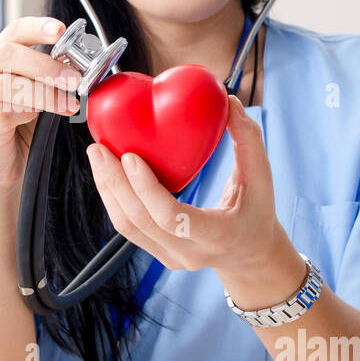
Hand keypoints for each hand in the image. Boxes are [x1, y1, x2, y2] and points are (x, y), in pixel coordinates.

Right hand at [0, 16, 82, 197]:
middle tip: (74, 79)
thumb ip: (51, 75)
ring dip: (45, 91)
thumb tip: (80, 61)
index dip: (38, 27)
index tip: (62, 30)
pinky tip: (43, 117)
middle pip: (7, 53)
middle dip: (46, 64)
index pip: (15, 31)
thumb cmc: (18, 128)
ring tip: (69, 103)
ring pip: (8, 82)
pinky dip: (31, 110)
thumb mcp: (38, 93)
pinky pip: (5, 108)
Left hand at [85, 93, 282, 271]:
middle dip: (113, 183)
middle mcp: (189, 253)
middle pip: (139, 221)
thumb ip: (249, 140)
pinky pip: (129, 227)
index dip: (146, 188)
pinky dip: (114, 198)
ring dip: (108, 190)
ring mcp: (170, 258)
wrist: (250, 256)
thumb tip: (229, 102)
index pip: (172, 218)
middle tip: (98, 148)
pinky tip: (107, 172)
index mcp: (216, 236)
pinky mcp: (158, 254)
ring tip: (97, 156)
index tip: (129, 155)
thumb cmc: (257, 213)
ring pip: (127, 227)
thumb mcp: (262, 178)